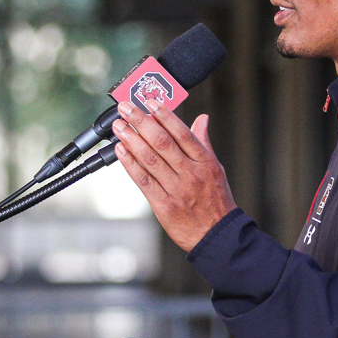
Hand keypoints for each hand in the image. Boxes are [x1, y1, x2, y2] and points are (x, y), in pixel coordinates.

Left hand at [112, 99, 237, 250]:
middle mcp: (190, 174)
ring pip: (150, 160)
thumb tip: (202, 119)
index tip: (150, 102)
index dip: (165, 116)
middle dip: (141, 122)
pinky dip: (130, 164)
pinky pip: (144, 181)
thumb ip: (204, 142)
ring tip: (119, 126)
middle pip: (162, 142)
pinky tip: (120, 151)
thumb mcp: (216, 168)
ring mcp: (176, 190)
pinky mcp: (164, 206)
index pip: (183, 133)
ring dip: (131, 140)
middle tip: (126, 108)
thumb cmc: (216, 200)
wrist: (217, 236)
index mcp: (205, 162)